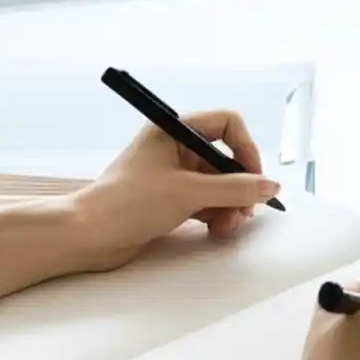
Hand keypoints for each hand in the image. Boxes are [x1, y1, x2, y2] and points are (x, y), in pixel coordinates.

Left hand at [69, 110, 280, 270]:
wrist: (87, 235)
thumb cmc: (128, 203)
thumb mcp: (188, 192)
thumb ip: (235, 189)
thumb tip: (271, 187)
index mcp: (173, 130)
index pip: (227, 124)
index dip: (246, 149)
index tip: (254, 178)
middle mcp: (175, 148)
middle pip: (226, 159)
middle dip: (239, 187)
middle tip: (245, 212)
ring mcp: (173, 174)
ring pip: (219, 184)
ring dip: (230, 206)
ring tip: (227, 228)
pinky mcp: (170, 199)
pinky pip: (207, 201)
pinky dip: (216, 215)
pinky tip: (216, 231)